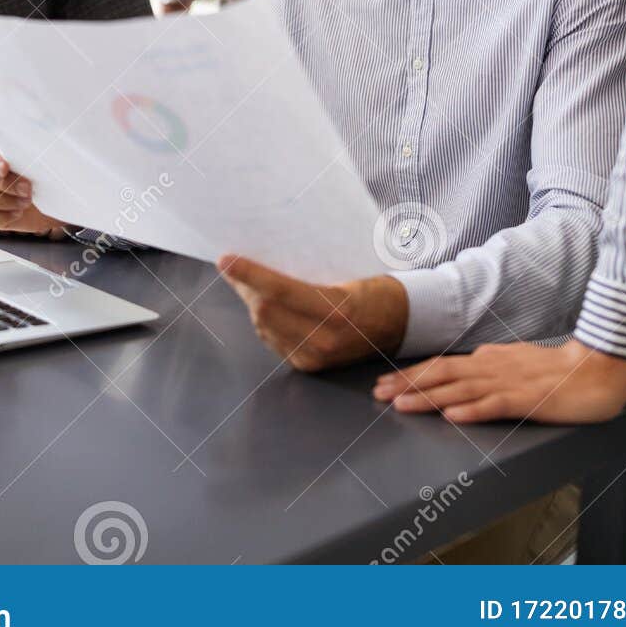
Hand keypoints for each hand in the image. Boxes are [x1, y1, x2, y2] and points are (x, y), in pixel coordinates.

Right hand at [0, 133, 66, 240]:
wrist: (55, 195)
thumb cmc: (48, 169)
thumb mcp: (47, 154)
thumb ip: (38, 147)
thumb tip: (44, 138)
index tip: (5, 167)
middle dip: (5, 184)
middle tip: (27, 188)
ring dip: (0, 202)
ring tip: (25, 202)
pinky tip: (17, 214)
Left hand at [217, 254, 407, 371]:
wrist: (400, 325)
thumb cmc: (375, 291)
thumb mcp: (346, 275)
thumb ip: (305, 273)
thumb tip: (263, 260)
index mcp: (337, 310)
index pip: (280, 291)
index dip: (249, 274)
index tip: (226, 259)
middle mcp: (324, 339)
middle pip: (265, 311)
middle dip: (245, 287)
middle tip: (234, 265)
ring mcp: (315, 357)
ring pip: (264, 327)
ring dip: (252, 303)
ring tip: (248, 282)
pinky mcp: (309, 367)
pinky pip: (273, 341)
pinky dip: (264, 321)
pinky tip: (265, 306)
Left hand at [372, 338, 625, 423]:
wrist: (595, 370)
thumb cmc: (557, 370)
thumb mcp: (515, 363)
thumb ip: (491, 367)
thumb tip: (466, 369)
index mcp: (489, 359)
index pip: (442, 366)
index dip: (412, 374)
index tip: (385, 383)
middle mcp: (492, 366)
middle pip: (443, 374)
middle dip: (408, 384)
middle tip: (378, 394)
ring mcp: (509, 382)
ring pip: (461, 390)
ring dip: (429, 398)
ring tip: (402, 406)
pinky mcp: (527, 400)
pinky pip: (495, 405)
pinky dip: (472, 411)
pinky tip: (453, 417)